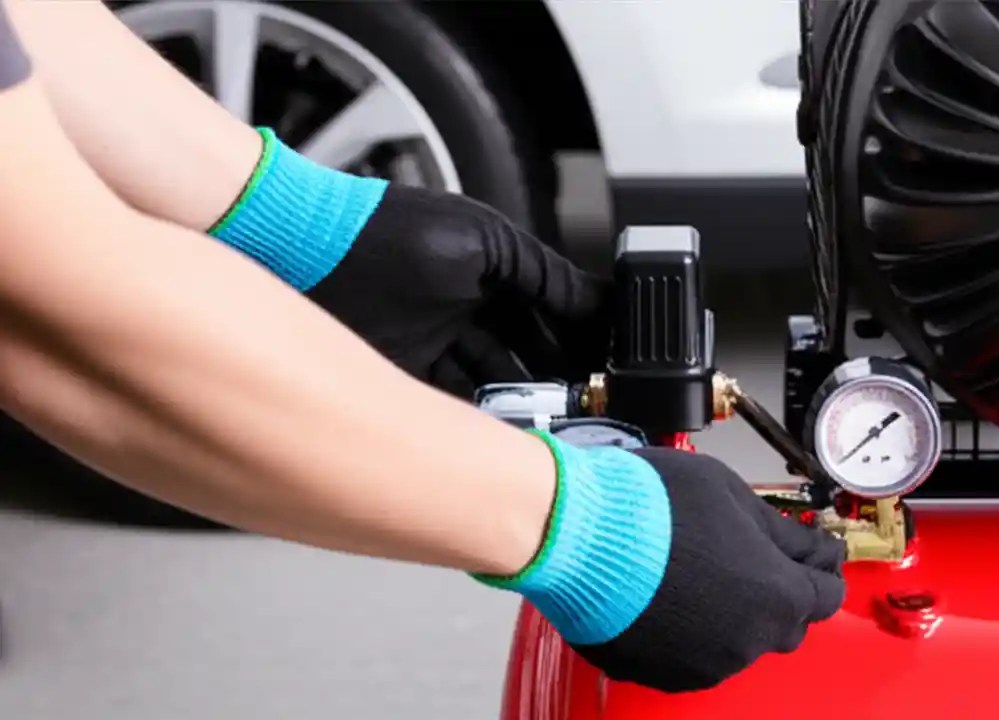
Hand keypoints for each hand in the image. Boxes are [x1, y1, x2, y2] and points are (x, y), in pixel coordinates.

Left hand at [304, 186, 610, 397]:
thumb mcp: (486, 242)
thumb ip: (545, 277)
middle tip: (585, 405)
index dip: (580, 339)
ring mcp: (435, 341)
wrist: (302, 250)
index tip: (607, 367)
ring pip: (491, 383)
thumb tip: (599, 303)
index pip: (552, 312)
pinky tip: (500, 431)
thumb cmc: (387, 229)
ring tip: (547, 425)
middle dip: (557, 379)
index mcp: (493, 270)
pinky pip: (451, 401)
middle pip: (526, 354)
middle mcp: (467, 307)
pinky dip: (475, 418)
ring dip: (519, 403)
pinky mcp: (403, 370)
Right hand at [477, 434, 846, 692]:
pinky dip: (687, 632)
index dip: (819, 568)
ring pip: (734, 641)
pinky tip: (666, 596)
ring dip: (727, 614)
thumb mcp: (734, 496)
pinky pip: (690, 655)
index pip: (826, 594)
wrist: (577, 534)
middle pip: (784, 624)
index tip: (811, 554)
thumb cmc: (651, 507)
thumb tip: (809, 545)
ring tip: (693, 572)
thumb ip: (781, 531)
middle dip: (775, 593)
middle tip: (749, 557)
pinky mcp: (660, 673)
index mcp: (776, 596)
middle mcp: (746, 641)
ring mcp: (702, 664)